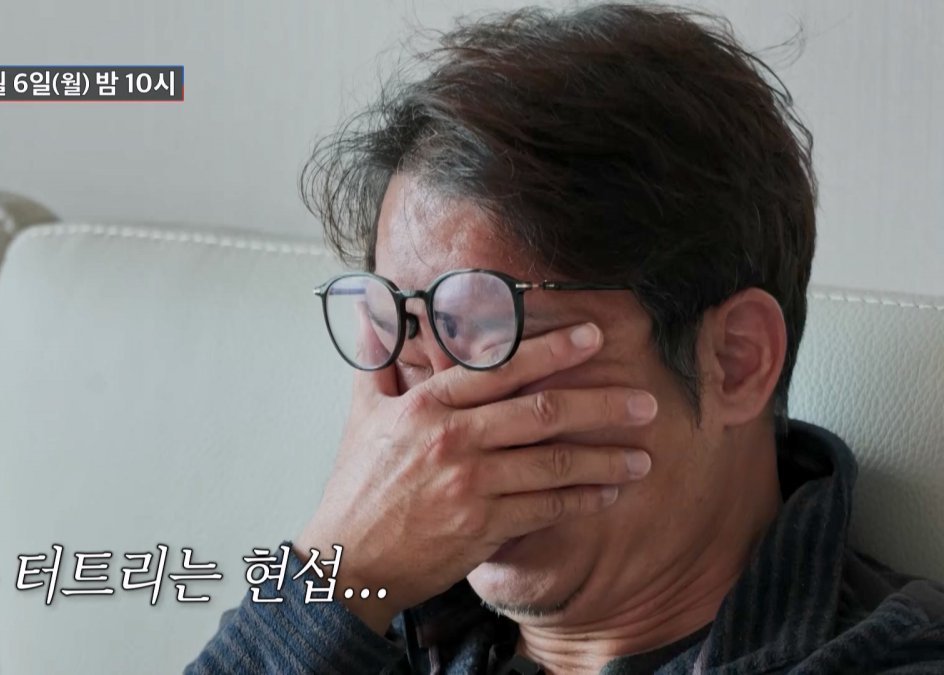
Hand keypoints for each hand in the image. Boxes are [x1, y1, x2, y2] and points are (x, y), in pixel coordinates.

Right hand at [294, 322, 656, 632]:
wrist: (348, 559)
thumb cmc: (357, 488)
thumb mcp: (361, 415)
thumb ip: (378, 361)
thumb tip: (373, 311)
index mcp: (426, 406)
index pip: (498, 368)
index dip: (550, 350)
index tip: (591, 338)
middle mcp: (452, 439)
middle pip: (541, 411)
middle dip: (601, 403)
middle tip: (644, 401)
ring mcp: (469, 483)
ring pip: (553, 463)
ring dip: (605, 458)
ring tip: (643, 455)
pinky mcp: (481, 526)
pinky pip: (546, 507)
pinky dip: (582, 499)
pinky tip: (608, 493)